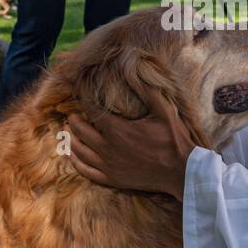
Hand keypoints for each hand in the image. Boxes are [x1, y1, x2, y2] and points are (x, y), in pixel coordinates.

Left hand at [66, 84, 195, 200]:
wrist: (180, 172)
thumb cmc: (173, 139)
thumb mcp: (163, 110)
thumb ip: (147, 89)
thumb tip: (133, 68)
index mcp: (117, 129)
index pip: (92, 111)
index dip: (84, 101)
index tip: (80, 94)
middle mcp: (108, 147)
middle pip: (81, 131)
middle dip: (74, 120)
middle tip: (71, 115)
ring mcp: (108, 165)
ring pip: (79, 151)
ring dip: (71, 139)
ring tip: (67, 131)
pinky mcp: (112, 179)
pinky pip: (86, 171)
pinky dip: (76, 162)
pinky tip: (73, 156)